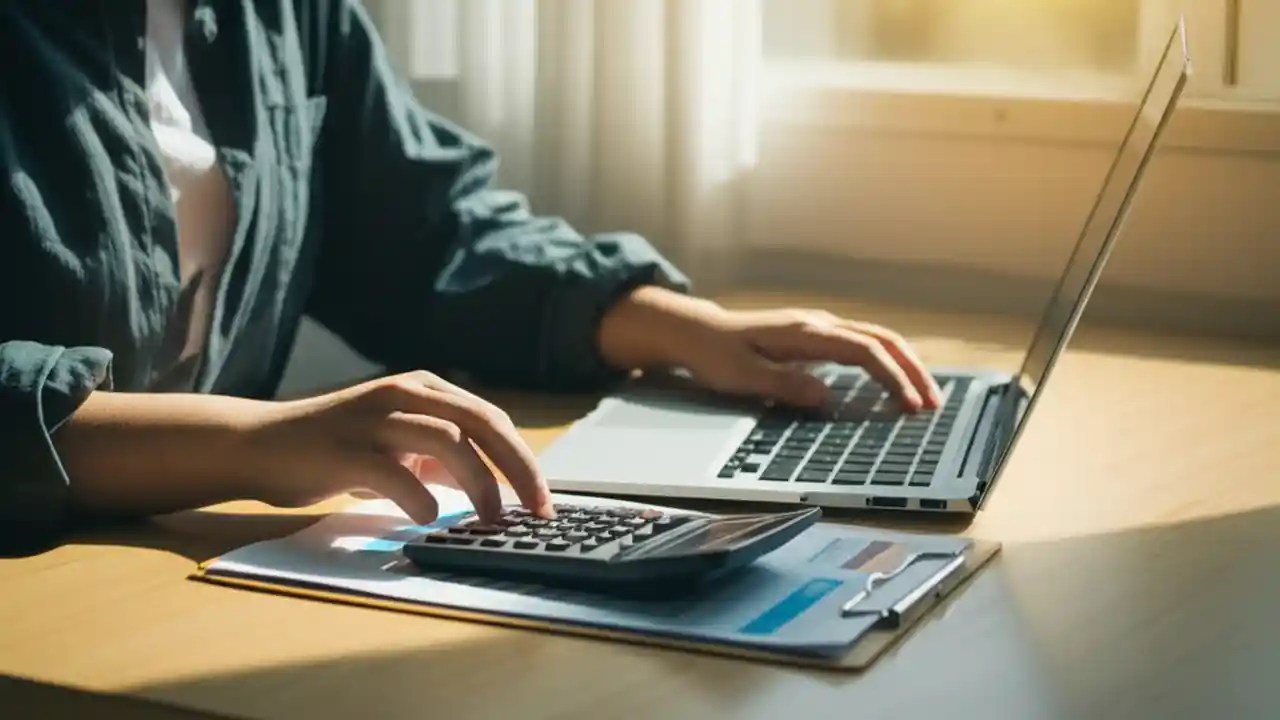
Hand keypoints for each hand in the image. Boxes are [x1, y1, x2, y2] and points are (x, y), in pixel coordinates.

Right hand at [57, 371, 551, 523]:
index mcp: (422, 389)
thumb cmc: (332, 449)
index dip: (523, 460)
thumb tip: (489, 486)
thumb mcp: (395, 445)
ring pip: (447, 440)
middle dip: (517, 469)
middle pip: (481, 423)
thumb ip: (439, 458)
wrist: (255, 444)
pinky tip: (430, 518)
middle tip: (537, 511)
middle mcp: (403, 393)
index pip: (491, 420)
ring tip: (489, 521)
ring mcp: (372, 418)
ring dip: (479, 484)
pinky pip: (395, 472)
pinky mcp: (342, 448)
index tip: (543, 501)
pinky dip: (421, 498)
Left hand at [597, 287, 941, 410]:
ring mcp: (820, 327)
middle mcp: (820, 324)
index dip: (892, 378)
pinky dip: (887, 361)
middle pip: (881, 339)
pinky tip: (895, 381)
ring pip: (876, 338)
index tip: (910, 406)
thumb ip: (783, 385)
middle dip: (912, 369)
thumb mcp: (742, 376)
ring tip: (924, 396)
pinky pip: (863, 344)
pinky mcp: (817, 335)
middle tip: (934, 403)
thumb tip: (824, 397)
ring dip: (904, 364)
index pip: (864, 352)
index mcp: (806, 333)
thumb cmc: (717, 355)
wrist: (698, 332)